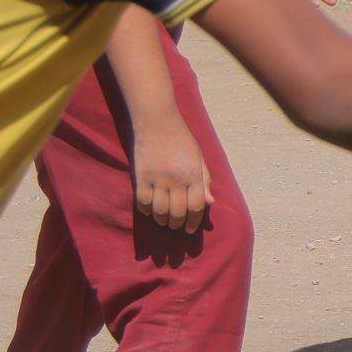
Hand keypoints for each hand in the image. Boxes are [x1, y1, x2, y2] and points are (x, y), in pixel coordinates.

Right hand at [131, 115, 211, 235]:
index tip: (190, 230)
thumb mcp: (199, 157)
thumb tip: (210, 202)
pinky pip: (143, 201)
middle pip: (178, 212)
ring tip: (164, 220)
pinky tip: (150, 210)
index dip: (194, 222)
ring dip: (162, 220)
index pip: (196, 207)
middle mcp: (177, 179)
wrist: (157, 122)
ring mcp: (158, 178)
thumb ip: (205, 180)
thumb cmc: (181, 139)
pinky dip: (146, 210)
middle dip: (177, 224)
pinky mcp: (141, 176)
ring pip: (160, 210)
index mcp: (194, 175)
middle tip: (176, 225)